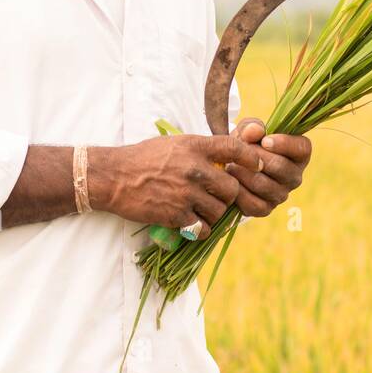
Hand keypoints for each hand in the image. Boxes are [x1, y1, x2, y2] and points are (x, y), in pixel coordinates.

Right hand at [87, 134, 262, 239]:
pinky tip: (192, 223)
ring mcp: (187, 193)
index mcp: (195, 146)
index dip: (251, 158)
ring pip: (220, 210)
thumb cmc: (144, 158)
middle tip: (218, 197)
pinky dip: (201, 229)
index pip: (234, 148)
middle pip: (232, 188)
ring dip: (215, 214)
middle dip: (228, 196)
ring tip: (202, 211)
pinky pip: (203, 227)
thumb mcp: (175, 144)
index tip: (257, 166)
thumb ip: (201, 151)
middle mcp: (195, 168)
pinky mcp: (176, 214)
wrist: (114, 177)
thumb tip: (226, 159)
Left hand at [226, 117, 311, 217]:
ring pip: (264, 185)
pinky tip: (230, 180)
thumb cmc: (247, 143)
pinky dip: (238, 192)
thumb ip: (252, 126)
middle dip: (256, 157)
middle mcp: (294, 176)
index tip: (265, 140)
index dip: (285, 144)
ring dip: (243, 172)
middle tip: (238, 150)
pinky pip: (253, 203)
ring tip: (230, 164)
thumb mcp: (248, 130)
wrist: (233, 166)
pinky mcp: (266, 209)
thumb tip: (255, 131)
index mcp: (298, 154)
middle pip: (281, 167)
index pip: (302, 149)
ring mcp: (282, 195)